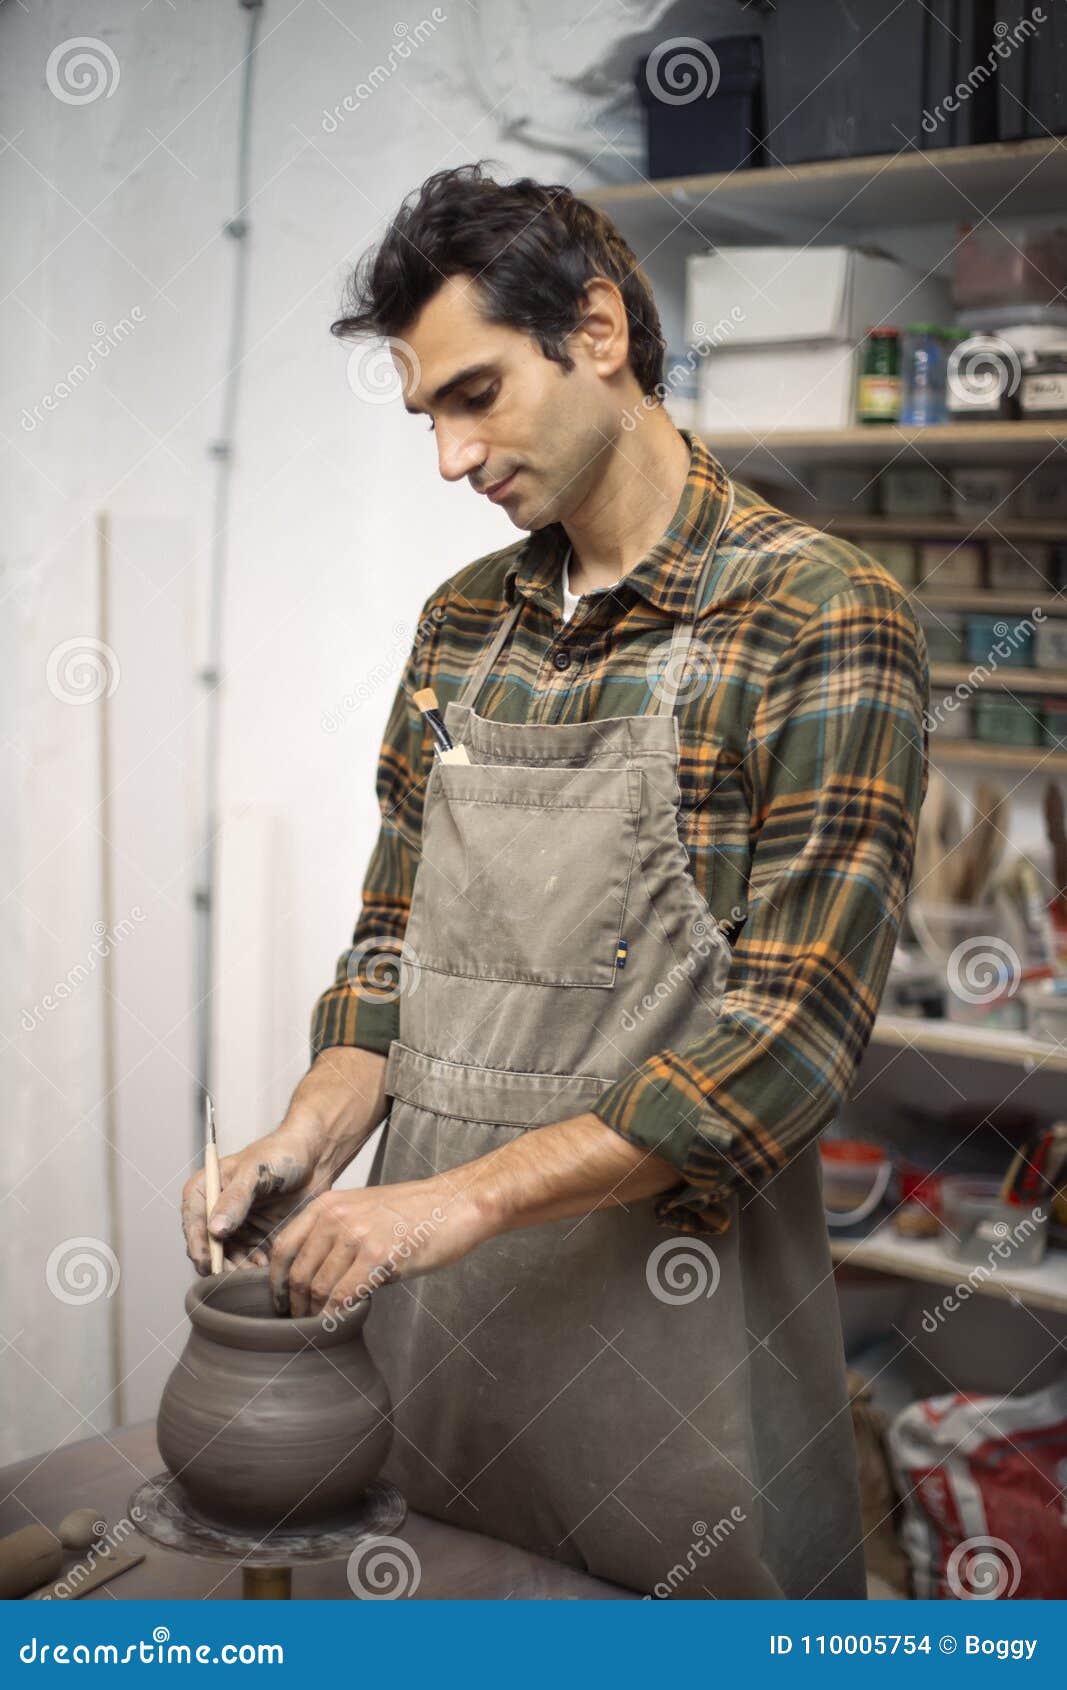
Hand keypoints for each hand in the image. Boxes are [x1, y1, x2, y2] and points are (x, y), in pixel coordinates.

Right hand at [181, 1120, 333, 1275]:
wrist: (314, 1158)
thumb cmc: (282, 1153)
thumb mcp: (256, 1171)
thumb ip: (235, 1199)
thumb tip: (215, 1229)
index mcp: (206, 1189)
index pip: (193, 1222)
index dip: (198, 1245)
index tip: (208, 1262)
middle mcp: (216, 1211)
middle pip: (208, 1246)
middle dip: (221, 1263)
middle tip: (236, 1273)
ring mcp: (236, 1226)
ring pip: (228, 1258)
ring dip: (239, 1268)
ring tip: (257, 1268)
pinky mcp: (256, 1237)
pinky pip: (250, 1260)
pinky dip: (255, 1266)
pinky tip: (268, 1266)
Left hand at [268, 1176, 491, 1317]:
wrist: (454, 1204)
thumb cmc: (414, 1212)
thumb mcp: (363, 1210)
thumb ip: (335, 1237)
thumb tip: (314, 1280)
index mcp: (327, 1204)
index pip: (282, 1247)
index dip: (276, 1280)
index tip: (280, 1301)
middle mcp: (335, 1217)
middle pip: (298, 1272)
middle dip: (295, 1303)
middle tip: (299, 1321)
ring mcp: (355, 1235)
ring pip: (318, 1287)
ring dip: (315, 1313)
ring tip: (319, 1325)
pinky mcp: (377, 1255)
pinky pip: (344, 1296)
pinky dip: (337, 1314)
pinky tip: (342, 1320)